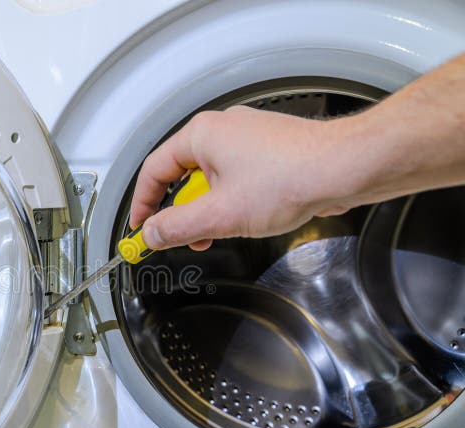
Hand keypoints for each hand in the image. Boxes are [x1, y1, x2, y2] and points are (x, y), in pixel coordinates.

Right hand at [130, 106, 354, 250]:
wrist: (345, 168)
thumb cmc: (292, 177)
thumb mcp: (220, 214)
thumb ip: (178, 227)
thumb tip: (152, 234)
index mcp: (201, 135)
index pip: (154, 170)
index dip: (143, 204)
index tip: (141, 229)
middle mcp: (222, 130)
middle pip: (181, 175)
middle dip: (179, 212)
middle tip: (178, 239)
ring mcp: (247, 139)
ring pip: (210, 179)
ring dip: (206, 210)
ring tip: (215, 234)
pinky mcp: (268, 152)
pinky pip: (235, 178)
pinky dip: (230, 202)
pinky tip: (244, 220)